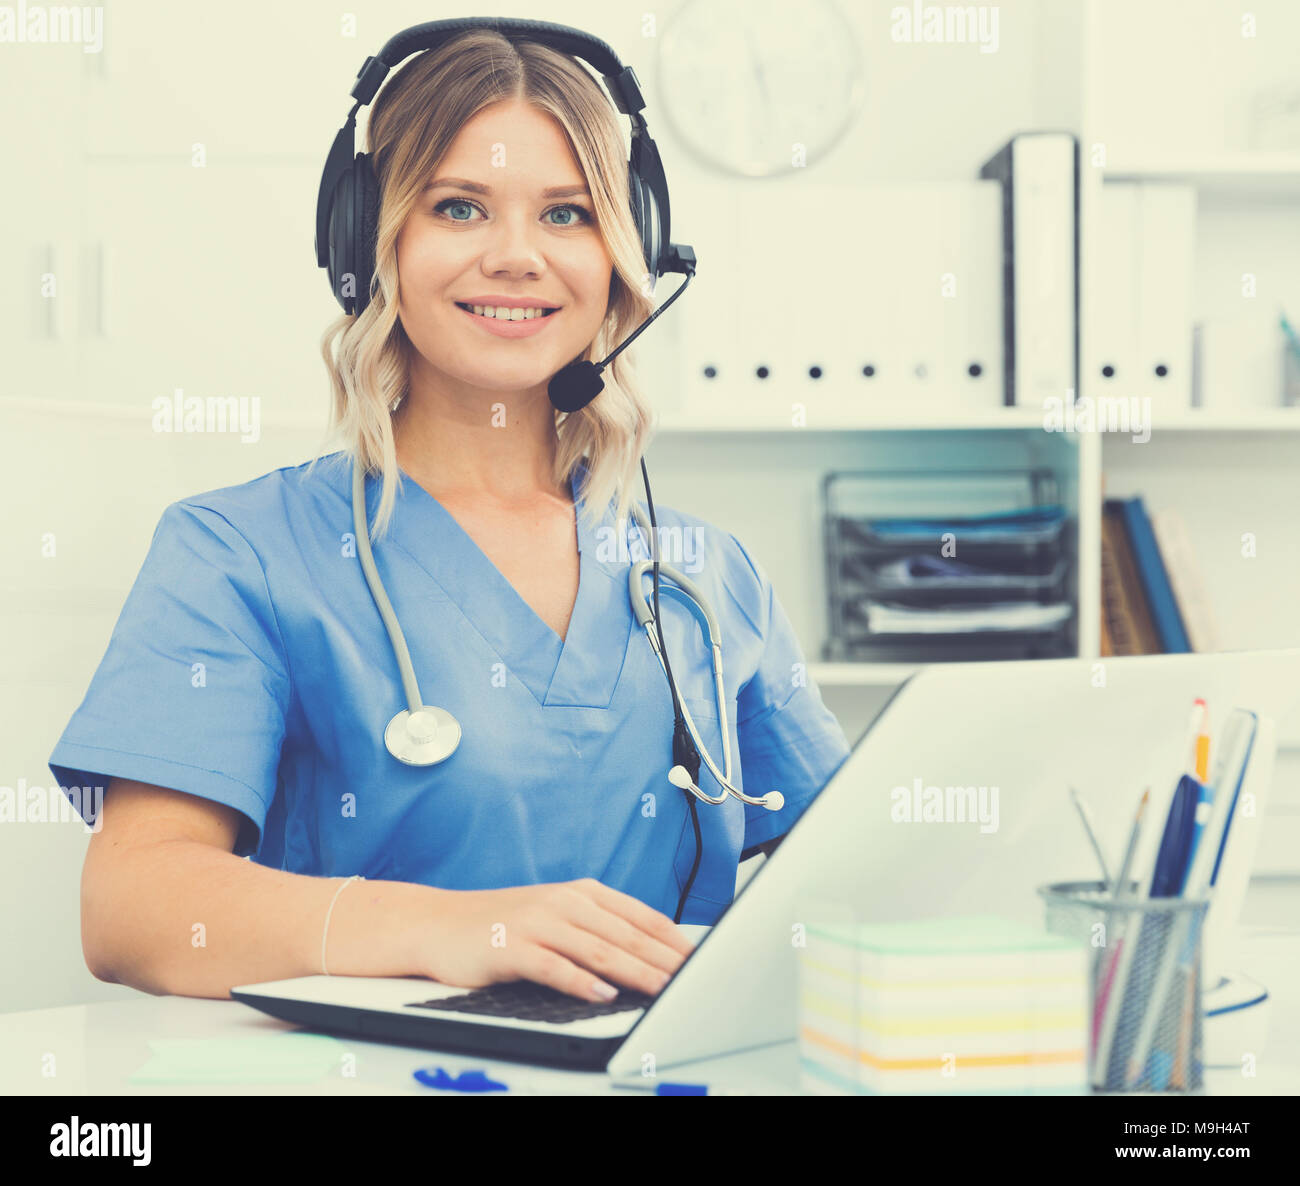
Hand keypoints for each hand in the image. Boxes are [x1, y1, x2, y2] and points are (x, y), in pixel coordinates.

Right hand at [418, 879, 696, 1002]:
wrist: (438, 924)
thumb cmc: (503, 925)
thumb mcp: (556, 917)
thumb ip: (599, 931)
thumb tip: (651, 958)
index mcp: (582, 893)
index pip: (641, 917)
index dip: (674, 940)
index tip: (703, 961)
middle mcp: (564, 902)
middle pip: (626, 935)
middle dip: (664, 961)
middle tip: (695, 981)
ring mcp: (538, 922)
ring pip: (598, 949)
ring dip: (635, 972)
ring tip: (663, 990)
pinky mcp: (513, 947)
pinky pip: (554, 966)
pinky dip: (580, 981)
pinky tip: (603, 994)